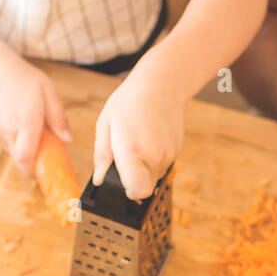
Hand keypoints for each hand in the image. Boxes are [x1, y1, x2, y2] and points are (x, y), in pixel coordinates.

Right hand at [0, 46, 70, 175]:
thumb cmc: (22, 77)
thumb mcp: (48, 92)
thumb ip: (58, 118)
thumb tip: (68, 140)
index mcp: (26, 122)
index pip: (26, 158)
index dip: (33, 171)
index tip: (41, 174)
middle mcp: (8, 129)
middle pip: (19, 158)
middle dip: (31, 160)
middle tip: (42, 152)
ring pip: (12, 150)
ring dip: (23, 147)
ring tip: (29, 127)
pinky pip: (4, 140)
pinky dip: (13, 137)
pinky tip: (17, 121)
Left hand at [93, 60, 184, 200]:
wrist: (162, 84)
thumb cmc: (130, 101)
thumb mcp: (106, 124)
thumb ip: (101, 155)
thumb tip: (99, 178)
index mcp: (132, 151)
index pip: (136, 191)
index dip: (128, 191)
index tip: (121, 181)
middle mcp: (154, 156)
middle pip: (145, 189)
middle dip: (134, 181)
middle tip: (126, 160)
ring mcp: (168, 155)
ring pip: (154, 178)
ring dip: (144, 170)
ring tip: (138, 143)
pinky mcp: (177, 150)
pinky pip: (163, 166)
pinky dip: (154, 160)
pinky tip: (149, 140)